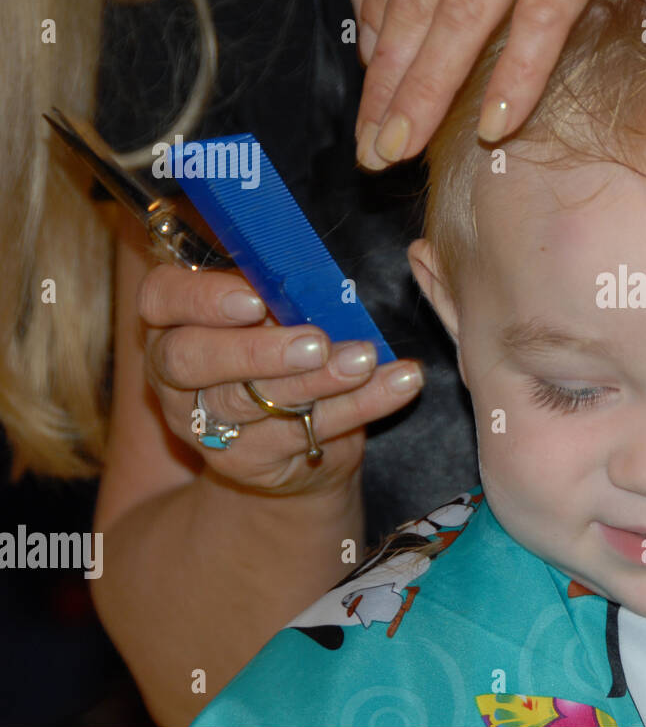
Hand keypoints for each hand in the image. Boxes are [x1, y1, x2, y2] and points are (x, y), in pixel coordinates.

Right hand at [137, 265, 424, 497]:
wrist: (294, 442)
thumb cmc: (280, 350)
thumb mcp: (274, 312)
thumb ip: (279, 288)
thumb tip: (319, 264)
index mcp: (174, 322)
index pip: (162, 298)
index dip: (201, 298)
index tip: (254, 301)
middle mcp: (178, 377)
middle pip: (193, 360)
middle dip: (256, 350)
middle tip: (315, 343)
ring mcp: (210, 426)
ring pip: (254, 402)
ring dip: (318, 380)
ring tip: (365, 359)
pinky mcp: (252, 462)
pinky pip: (311, 431)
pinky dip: (364, 404)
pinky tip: (401, 383)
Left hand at [353, 0, 645, 168]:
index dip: (380, 41)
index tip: (371, 97)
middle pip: (418, 2)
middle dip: (388, 82)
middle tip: (368, 149)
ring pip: (463, 15)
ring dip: (427, 88)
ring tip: (399, 147)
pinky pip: (543, 15)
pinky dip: (517, 73)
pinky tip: (496, 123)